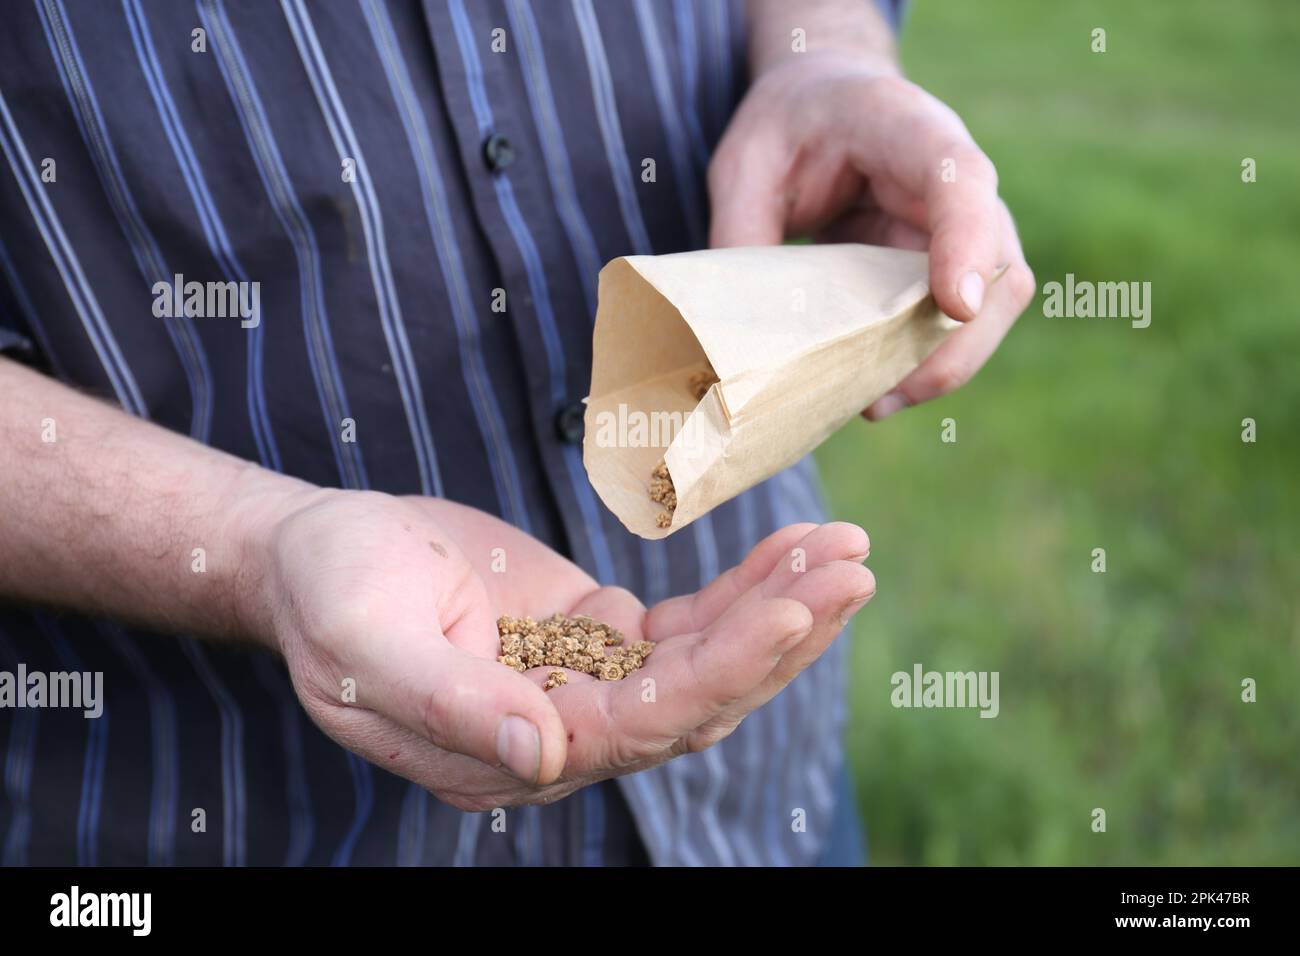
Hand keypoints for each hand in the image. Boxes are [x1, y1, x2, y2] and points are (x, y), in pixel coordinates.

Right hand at [250, 489, 874, 809]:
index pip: (640, 726)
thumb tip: (546, 759)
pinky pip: (687, 620)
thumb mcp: (367, 641)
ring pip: (706, 659)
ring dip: (778, 608)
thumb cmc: (328, 592)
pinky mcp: (597, 634)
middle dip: (779, 635)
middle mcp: (563, 732)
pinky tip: (794, 550)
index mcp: (508, 752)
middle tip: (852, 569)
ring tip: (845, 552)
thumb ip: (452, 704)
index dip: (719, 671)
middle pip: (698, 697)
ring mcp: (586, 682)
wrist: (316, 552)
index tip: (787, 609)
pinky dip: (742, 586)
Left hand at [708, 52, 1035, 418]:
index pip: (960, 181)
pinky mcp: (954, 265)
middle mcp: (956, 179)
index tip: (954, 304)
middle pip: (998, 263)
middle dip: (956, 341)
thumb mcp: (744, 164)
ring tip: (875, 403)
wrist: (826, 102)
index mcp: (907, 128)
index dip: (966, 243)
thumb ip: (743, 233)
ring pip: (995, 303)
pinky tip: (877, 389)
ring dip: (946, 362)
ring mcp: (966, 226)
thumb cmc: (790, 126)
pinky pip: (965, 322)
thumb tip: (741, 330)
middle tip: (885, 395)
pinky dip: (929, 361)